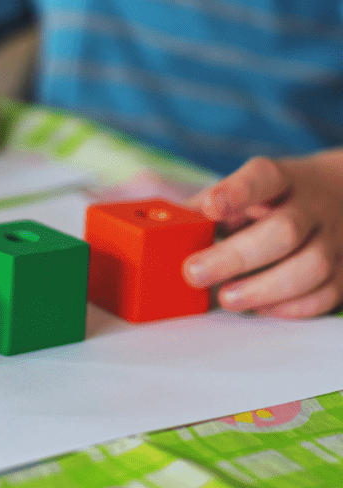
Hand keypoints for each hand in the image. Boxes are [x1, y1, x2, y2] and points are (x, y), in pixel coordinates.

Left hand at [182, 152, 342, 317]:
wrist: (340, 193)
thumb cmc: (275, 196)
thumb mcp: (246, 187)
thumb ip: (208, 205)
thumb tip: (163, 229)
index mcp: (282, 179)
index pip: (263, 178)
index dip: (237, 191)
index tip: (210, 207)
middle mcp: (312, 206)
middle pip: (285, 230)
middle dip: (237, 256)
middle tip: (193, 273)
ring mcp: (334, 238)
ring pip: (313, 266)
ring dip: (266, 288)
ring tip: (226, 298)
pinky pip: (328, 292)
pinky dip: (293, 307)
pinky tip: (261, 309)